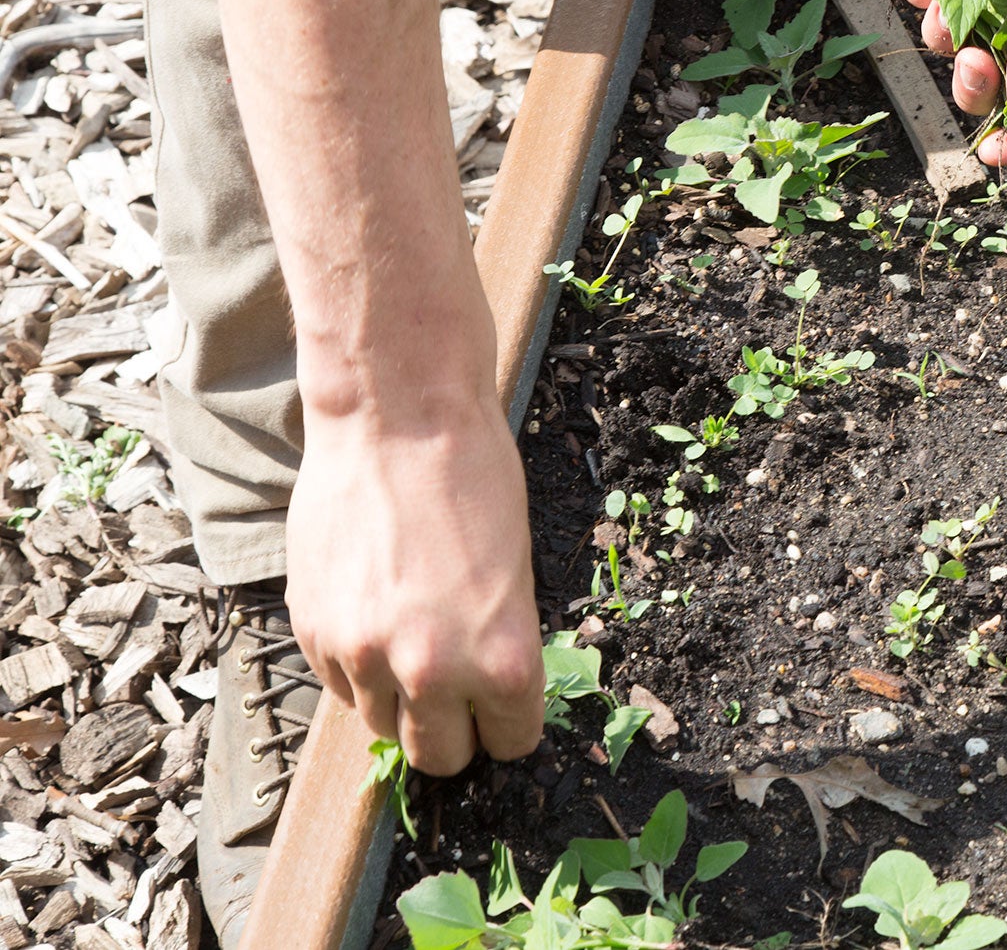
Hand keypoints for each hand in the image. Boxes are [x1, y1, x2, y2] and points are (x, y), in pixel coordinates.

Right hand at [286, 392, 543, 775]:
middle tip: (458, 700)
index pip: (511, 741)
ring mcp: (364, 658)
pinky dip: (358, 669)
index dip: (510, 724)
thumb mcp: (518, 567)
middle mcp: (432, 673)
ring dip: (400, 702)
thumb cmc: (473, 478)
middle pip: (440, 757)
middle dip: (454, 734)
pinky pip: (340, 687)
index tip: (505, 711)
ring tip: (412, 647)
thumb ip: (498, 640)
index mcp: (501, 660)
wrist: (395, 424)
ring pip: (382, 727)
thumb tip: (485, 685)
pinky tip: (374, 619)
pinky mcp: (315, 635)